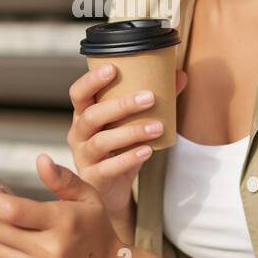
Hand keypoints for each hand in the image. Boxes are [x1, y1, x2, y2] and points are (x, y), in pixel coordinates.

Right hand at [67, 63, 188, 224]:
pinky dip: (129, 158)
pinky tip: (148, 150)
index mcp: (84, 114)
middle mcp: (78, 133)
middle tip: (150, 97)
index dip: (91, 80)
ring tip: (158, 127)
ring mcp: (83, 156)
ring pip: (102, 141)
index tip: (112, 68)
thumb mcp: (132, 123)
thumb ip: (152, 101)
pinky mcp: (93, 177)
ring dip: (131, 132)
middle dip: (121, 104)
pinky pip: (109, 167)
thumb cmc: (120, 148)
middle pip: (92, 115)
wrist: (112, 189)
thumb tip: (179, 75)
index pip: (79, 93)